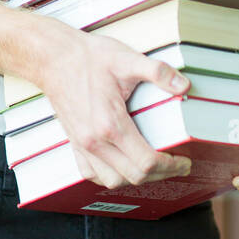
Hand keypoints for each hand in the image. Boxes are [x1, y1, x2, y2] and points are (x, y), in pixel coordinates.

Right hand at [36, 24, 193, 190]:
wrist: (55, 58)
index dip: (171, 165)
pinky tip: (121, 165)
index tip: (184, 161)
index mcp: (110, 124)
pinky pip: (91, 174)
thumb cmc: (88, 58)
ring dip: (135, 178)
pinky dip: (110, 176)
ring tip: (152, 166)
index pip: (146, 162)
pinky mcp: (74, 143)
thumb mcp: (127, 59)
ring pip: (112, 180)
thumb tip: (182, 85)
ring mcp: (82, 144)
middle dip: (161, 174)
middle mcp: (94, 141)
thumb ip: (157, 72)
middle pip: (133, 176)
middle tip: (176, 164)